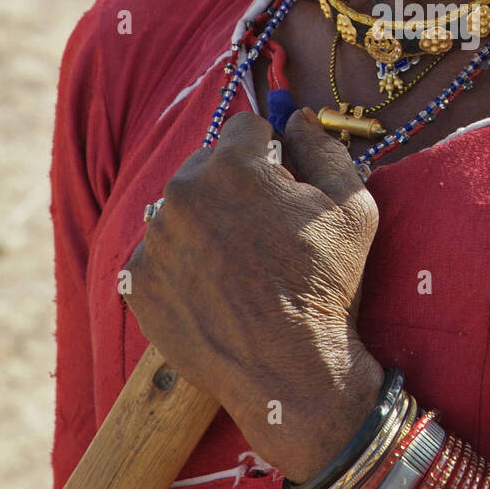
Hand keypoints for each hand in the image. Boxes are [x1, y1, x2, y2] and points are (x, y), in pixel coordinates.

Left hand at [124, 109, 383, 481]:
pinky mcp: (137, 280)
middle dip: (232, 185)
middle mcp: (182, 193)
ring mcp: (153, 239)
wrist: (290, 370)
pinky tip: (212, 289)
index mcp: (232, 167)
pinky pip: (156, 254)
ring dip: (203, 223)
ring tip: (237, 264)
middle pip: (206, 165)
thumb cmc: (327, 285)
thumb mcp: (353, 207)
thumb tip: (299, 118)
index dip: (270, 154)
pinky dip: (180, 264)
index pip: (246, 129)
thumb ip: (324, 149)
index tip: (281, 184)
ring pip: (179, 209)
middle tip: (261, 229)